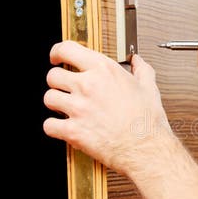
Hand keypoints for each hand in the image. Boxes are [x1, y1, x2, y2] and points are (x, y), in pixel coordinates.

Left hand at [43, 40, 170, 175]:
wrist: (146, 149)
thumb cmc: (147, 121)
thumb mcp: (149, 87)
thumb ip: (141, 70)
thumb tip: (138, 61)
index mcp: (104, 71)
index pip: (67, 50)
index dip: (57, 52)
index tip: (57, 57)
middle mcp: (87, 86)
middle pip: (53, 75)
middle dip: (57, 82)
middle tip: (65, 89)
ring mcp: (78, 108)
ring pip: (49, 98)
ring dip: (55, 103)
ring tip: (65, 108)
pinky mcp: (72, 131)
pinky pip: (48, 125)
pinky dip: (53, 127)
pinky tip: (63, 127)